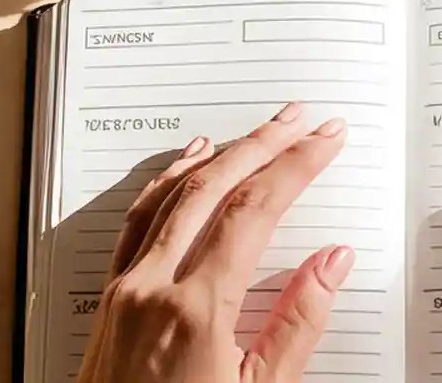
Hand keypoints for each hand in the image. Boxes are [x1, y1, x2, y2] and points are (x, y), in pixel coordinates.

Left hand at [78, 103, 354, 382]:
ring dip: (221, 153)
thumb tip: (332, 260)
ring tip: (257, 130)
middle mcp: (153, 286)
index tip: (326, 139)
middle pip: (214, 186)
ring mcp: (124, 288)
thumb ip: (298, 323)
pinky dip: (167, 181)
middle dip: (264, 142)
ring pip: (173, 193)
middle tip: (302, 117)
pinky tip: (187, 165)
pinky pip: (138, 219)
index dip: (297, 165)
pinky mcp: (108, 298)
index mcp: (197, 310)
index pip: (256, 210)